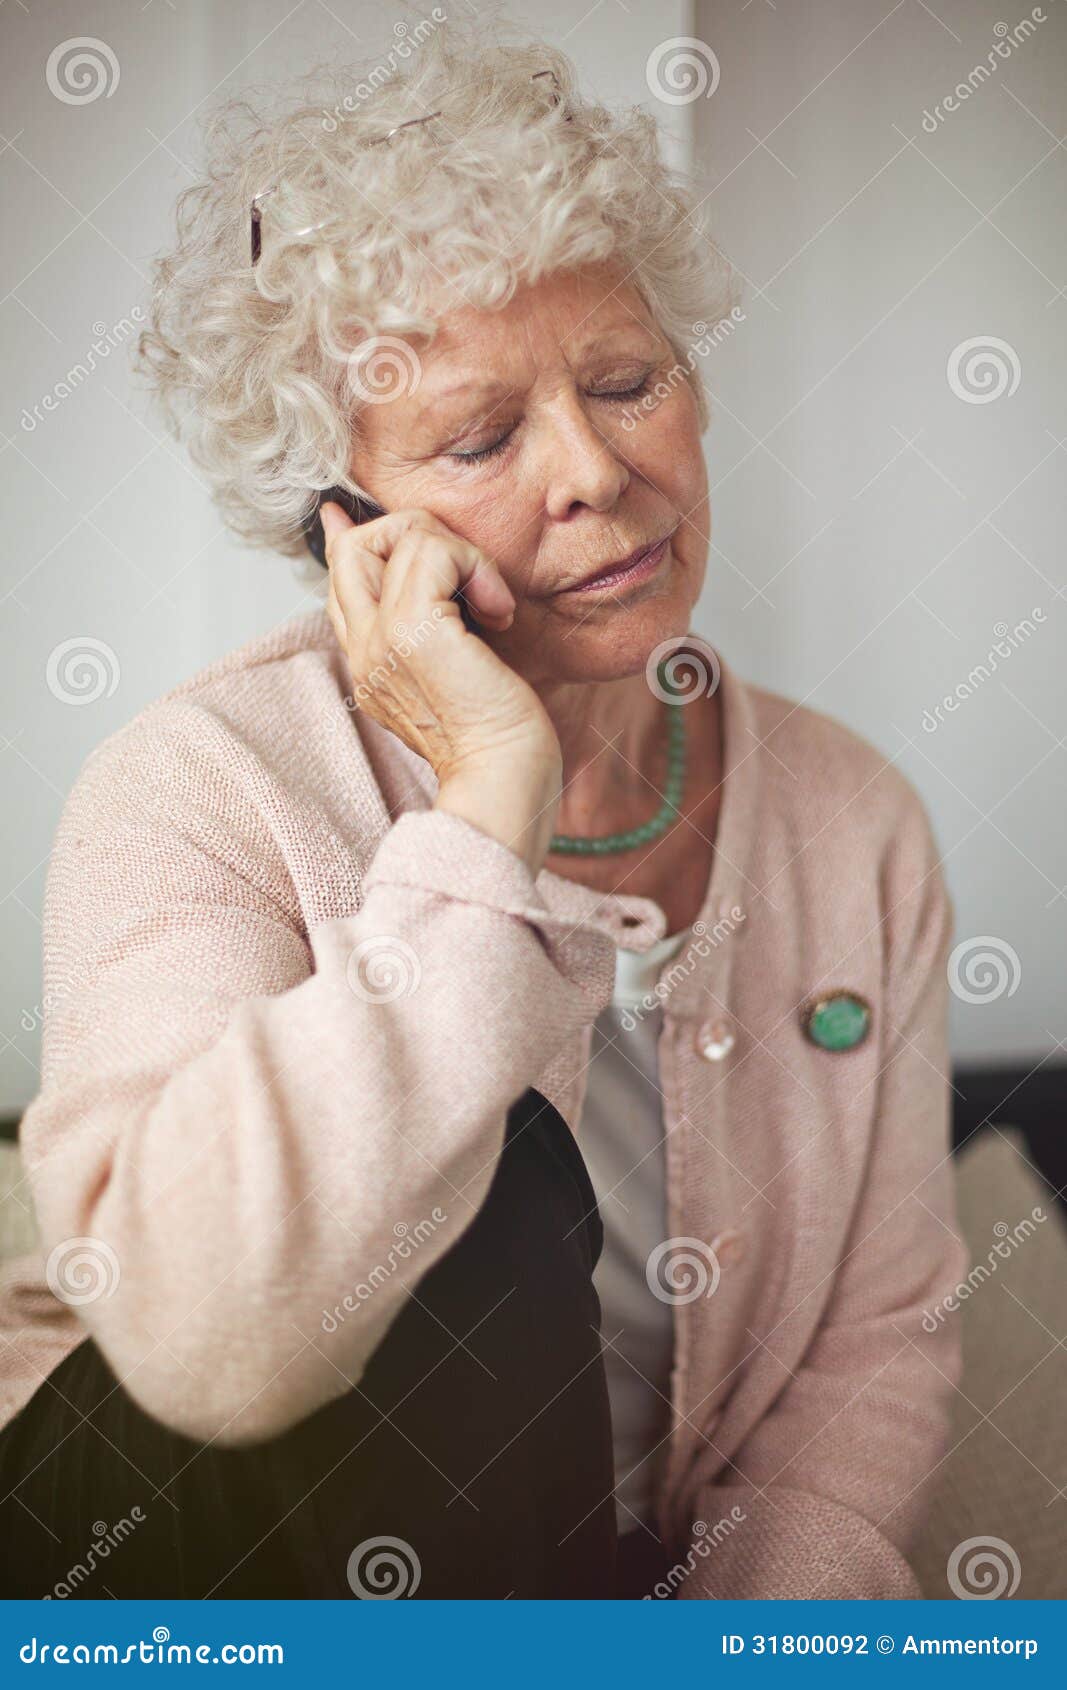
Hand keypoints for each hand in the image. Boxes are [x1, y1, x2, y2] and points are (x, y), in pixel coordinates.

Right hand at [322, 502, 561, 874]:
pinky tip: (499, 614)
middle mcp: (363, 647)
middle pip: (356, 544)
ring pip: (400, 535)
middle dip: (417, 534)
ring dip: (462, 554)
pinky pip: (431, 550)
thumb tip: (437, 566)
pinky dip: (475, 565)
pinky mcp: (411, 631)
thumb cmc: (501, 735)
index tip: (371, 519)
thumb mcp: (460, 666)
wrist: (506, 779)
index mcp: (368, 659)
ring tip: (492, 606)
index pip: (339, 574)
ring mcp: (380, 638)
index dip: (360, 536)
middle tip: (468, 576)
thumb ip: (442, 619)